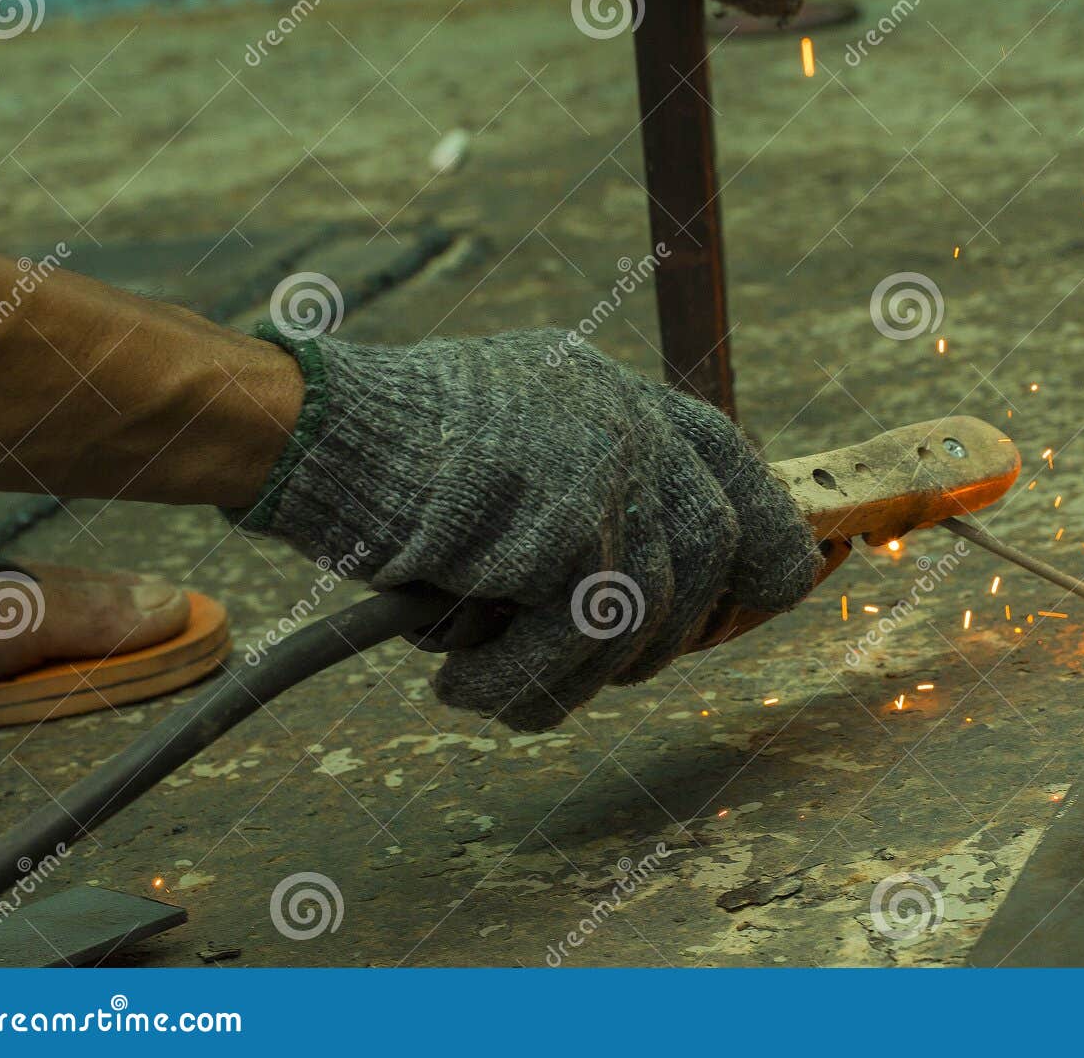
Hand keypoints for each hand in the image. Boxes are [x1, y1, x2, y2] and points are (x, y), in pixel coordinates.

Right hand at [229, 327, 821, 729]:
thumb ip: (598, 490)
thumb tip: (663, 590)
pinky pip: (579, 641)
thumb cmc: (397, 458)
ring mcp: (606, 471)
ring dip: (575, 674)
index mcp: (625, 397)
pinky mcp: (570, 528)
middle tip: (599, 670)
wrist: (316, 434)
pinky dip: (524, 683)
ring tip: (500, 685)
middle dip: (671, 635)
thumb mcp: (523, 449)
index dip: (767, 544)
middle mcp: (631, 424)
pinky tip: (464, 685)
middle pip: (712, 554)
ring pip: (647, 616)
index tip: (767, 597)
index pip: (738, 471)